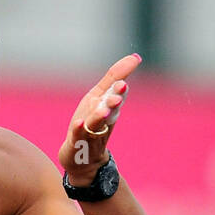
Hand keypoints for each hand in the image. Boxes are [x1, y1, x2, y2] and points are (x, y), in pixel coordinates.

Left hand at [57, 53, 139, 182]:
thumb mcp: (101, 97)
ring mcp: (91, 132)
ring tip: (104, 109)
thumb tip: (136, 56)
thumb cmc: (92, 123)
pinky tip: (80, 123)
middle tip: (119, 93)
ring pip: (97, 123)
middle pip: (111, 109)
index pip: (117, 95)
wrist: (82, 158)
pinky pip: (79, 136)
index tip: (125, 80)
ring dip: (100, 116)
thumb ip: (115, 77)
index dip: (120, 88)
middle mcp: (103, 119)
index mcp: (109, 106)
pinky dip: (80, 130)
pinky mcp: (78, 143)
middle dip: (115, 101)